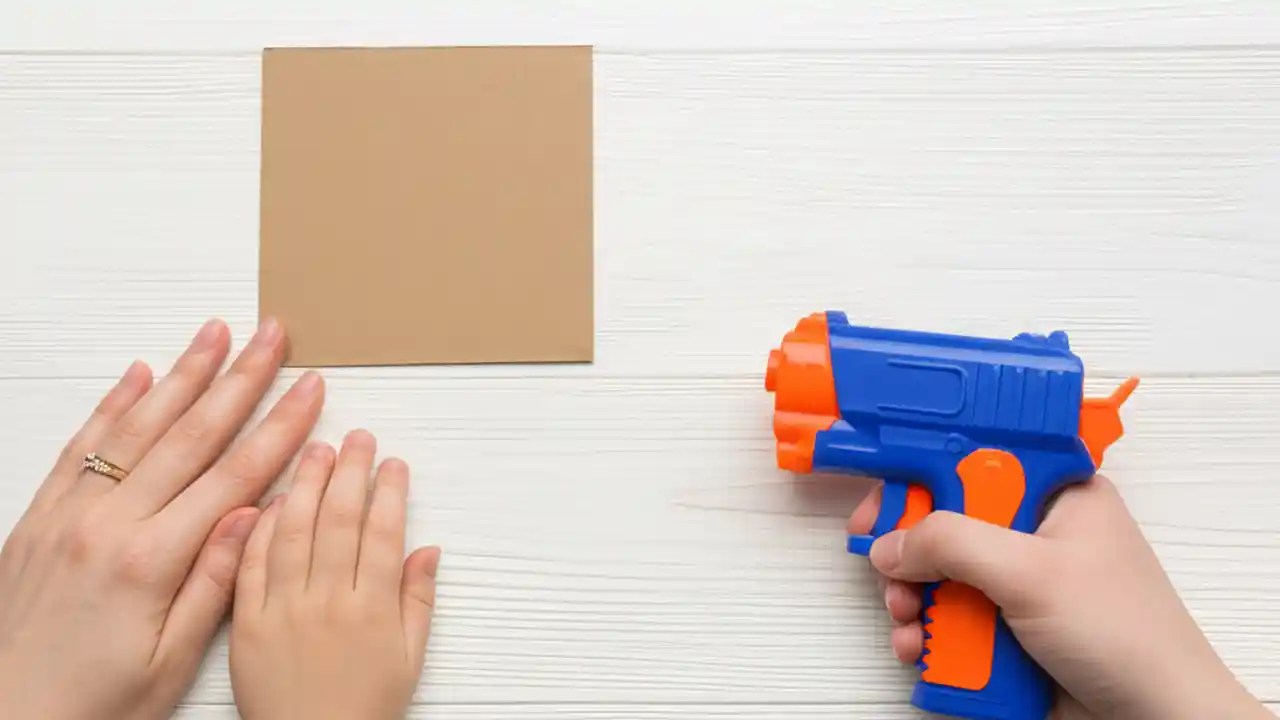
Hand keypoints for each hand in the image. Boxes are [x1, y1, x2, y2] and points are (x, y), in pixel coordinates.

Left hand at [0, 318, 323, 719]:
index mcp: (149, 561)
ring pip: (137, 427)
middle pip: (191, 434)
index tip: (310, 389)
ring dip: (183, 374)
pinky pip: (82, 446)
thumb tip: (255, 514)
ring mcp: (67, 514)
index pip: (233, 476)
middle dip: (240, 379)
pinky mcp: (37, 517)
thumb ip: (214, 583)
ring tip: (216, 333)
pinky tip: (138, 375)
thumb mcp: (168, 663)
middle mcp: (106, 524)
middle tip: (273, 336)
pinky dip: (113, 406)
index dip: (279, 428)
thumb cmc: (88, 706)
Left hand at [230, 430, 440, 719]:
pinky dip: (259, 525)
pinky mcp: (245, 623)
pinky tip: (269, 496)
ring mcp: (281, 610)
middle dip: (350, 471)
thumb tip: (426, 551)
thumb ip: (417, 603)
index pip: (381, 532)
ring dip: (305, 483)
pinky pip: (250, 562)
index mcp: (370, 611)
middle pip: (339, 519)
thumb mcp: (408, 663)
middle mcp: (326, 603)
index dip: (389, 491)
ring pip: (292, 530)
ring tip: (316, 450)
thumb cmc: (359, 713)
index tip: (393, 461)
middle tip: (356, 438)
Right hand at [850, 475, 1271, 719]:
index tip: (880, 502)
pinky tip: (921, 648)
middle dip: (909, 551)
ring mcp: (1019, 581)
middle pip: (945, 520)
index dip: (919, 475)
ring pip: (940, 574)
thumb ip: (954, 544)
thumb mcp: (1033, 572)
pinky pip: (951, 617)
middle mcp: (1033, 530)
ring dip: (911, 598)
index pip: (970, 460)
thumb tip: (892, 543)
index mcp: (1053, 492)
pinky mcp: (1008, 627)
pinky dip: (929, 633)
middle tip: (887, 569)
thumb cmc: (1129, 636)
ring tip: (907, 621)